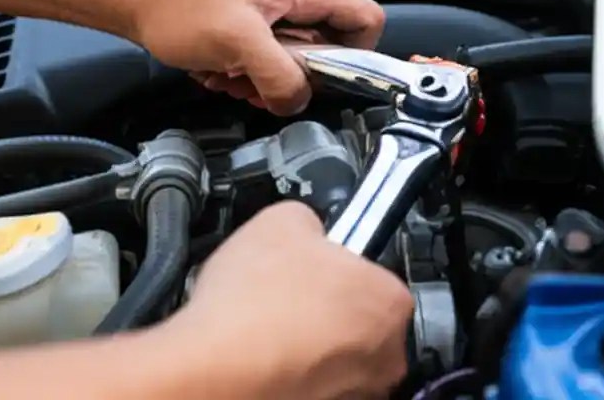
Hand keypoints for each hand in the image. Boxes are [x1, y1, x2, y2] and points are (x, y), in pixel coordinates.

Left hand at [127, 0, 384, 114]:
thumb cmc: (178, 4)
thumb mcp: (238, 45)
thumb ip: (280, 76)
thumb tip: (299, 100)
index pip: (366, 19)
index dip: (355, 56)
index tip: (322, 78)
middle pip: (329, 41)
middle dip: (297, 73)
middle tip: (263, 82)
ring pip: (298, 48)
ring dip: (268, 73)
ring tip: (235, 74)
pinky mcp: (254, 5)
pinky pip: (272, 45)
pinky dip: (251, 64)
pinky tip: (224, 67)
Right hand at [159, 202, 413, 398]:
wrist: (214, 371)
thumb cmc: (252, 308)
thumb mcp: (282, 221)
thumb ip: (309, 221)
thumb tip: (305, 227)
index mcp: (389, 300)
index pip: (374, 273)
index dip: (337, 265)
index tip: (313, 266)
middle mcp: (387, 355)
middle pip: (359, 318)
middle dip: (327, 306)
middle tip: (287, 294)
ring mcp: (358, 392)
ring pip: (336, 356)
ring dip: (310, 342)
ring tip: (267, 327)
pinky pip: (313, 384)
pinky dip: (293, 373)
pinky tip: (263, 357)